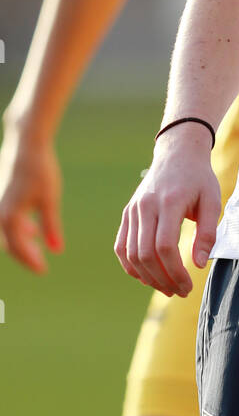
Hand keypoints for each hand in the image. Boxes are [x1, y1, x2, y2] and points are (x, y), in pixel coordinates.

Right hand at [0, 124, 63, 271]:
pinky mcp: (0, 196)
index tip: (43, 270)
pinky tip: (32, 226)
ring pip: (6, 232)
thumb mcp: (50, 200)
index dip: (31, 262)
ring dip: (21, 241)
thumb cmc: (40, 171)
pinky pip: (6, 220)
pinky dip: (18, 227)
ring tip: (39, 245)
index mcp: (9, 218)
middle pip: (9, 244)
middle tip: (40, 262)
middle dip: (24, 254)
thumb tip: (56, 250)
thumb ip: (51, 227)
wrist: (26, 145)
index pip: (19, 249)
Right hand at [114, 125, 220, 297]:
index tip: (188, 286)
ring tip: (166, 288)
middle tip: (179, 291)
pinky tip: (147, 277)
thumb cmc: (199, 179)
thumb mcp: (212, 201)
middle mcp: (146, 206)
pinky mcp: (127, 213)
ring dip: (147, 277)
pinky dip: (131, 265)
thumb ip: (208, 232)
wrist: (177, 154)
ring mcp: (133, 210)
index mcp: (169, 202)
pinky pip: (121, 246)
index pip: (165, 246)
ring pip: (131, 253)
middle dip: (162, 279)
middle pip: (145, 254)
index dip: (175, 272)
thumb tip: (199, 264)